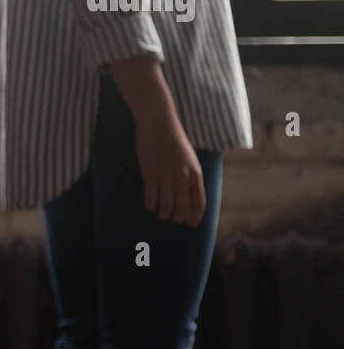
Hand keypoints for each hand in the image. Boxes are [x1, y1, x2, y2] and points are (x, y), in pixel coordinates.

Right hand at [134, 109, 206, 227]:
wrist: (159, 123)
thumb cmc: (174, 140)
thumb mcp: (188, 159)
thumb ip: (189, 176)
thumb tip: (186, 195)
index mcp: (195, 173)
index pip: (198, 202)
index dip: (195, 217)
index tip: (190, 224)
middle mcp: (182, 177)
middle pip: (183, 208)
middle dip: (178, 219)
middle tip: (173, 220)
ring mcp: (166, 175)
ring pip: (166, 205)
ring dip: (163, 214)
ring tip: (160, 215)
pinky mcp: (150, 173)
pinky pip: (151, 196)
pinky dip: (150, 205)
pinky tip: (149, 206)